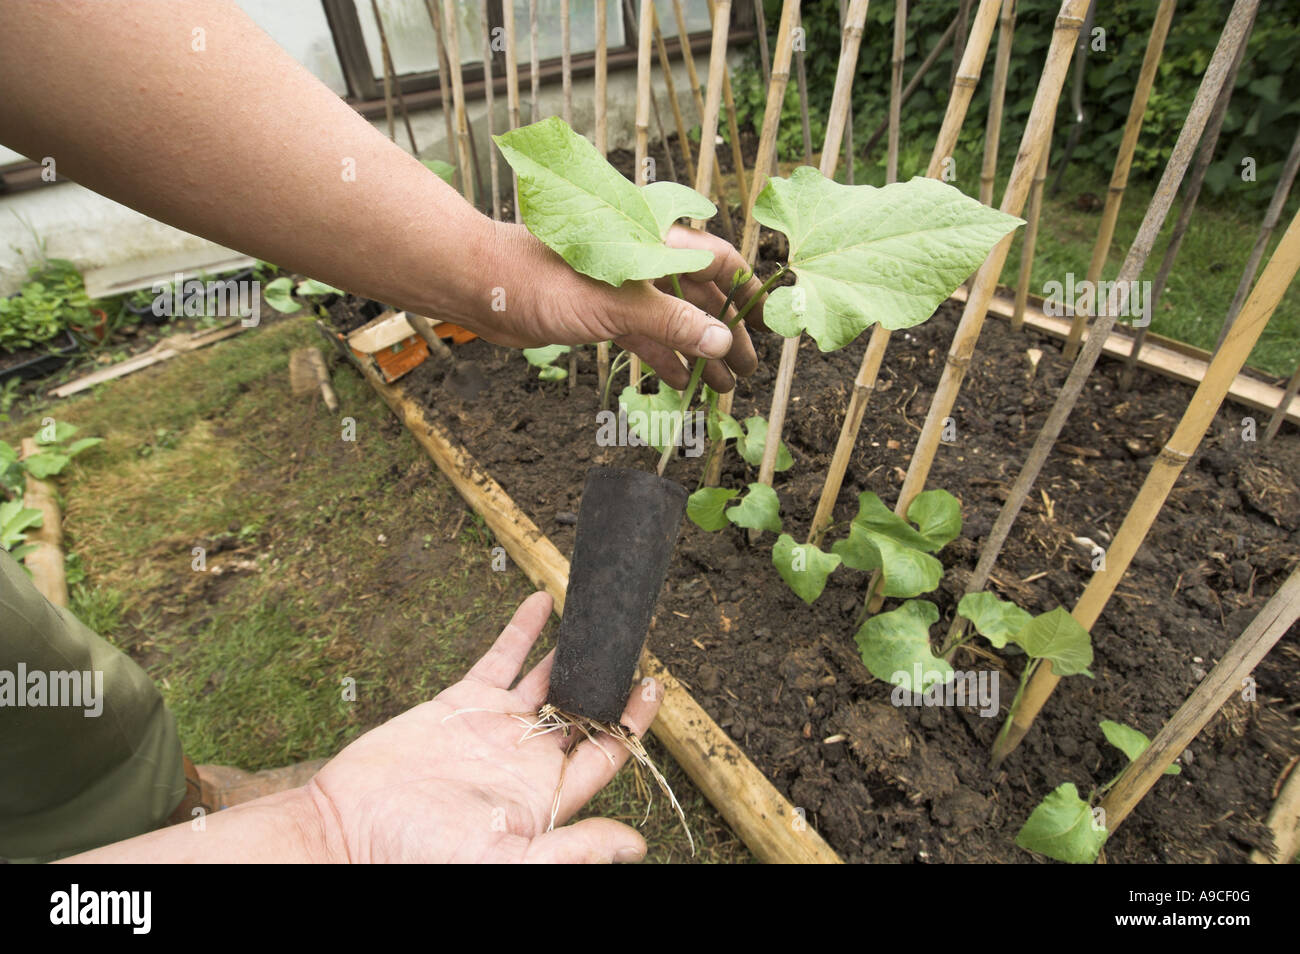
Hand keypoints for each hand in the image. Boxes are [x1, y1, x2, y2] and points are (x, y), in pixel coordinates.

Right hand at [306, 592, 661, 862]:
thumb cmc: (421, 857)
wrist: (349, 829)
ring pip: (547, 679)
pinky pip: (501, 658)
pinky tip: (543, 601)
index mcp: (547, 795)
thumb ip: (569, 849)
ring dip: (571, 652)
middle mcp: (528, 758)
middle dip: (609, 681)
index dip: (633, 721)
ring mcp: (496, 726)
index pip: (607, 752)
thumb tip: (633, 843)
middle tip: (634, 645)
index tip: (654, 687)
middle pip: (584, 710)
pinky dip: (522, 630)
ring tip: (598, 621)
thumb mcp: (504, 861)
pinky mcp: (462, 703)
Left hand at [473, 222, 768, 392]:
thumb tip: (723, 342)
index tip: (766, 326)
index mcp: (656, 244)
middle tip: (746, 374)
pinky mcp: (599, 312)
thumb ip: (672, 323)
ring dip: (697, 352)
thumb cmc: (546, 281)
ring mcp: (622, 289)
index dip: (744, 294)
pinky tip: (681, 383)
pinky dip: (663, 358)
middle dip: (725, 335)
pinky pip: (643, 336)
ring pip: (673, 321)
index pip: (718, 264)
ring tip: (721, 389)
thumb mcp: (618, 306)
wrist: (485, 286)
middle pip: (699, 298)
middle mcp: (644, 263)